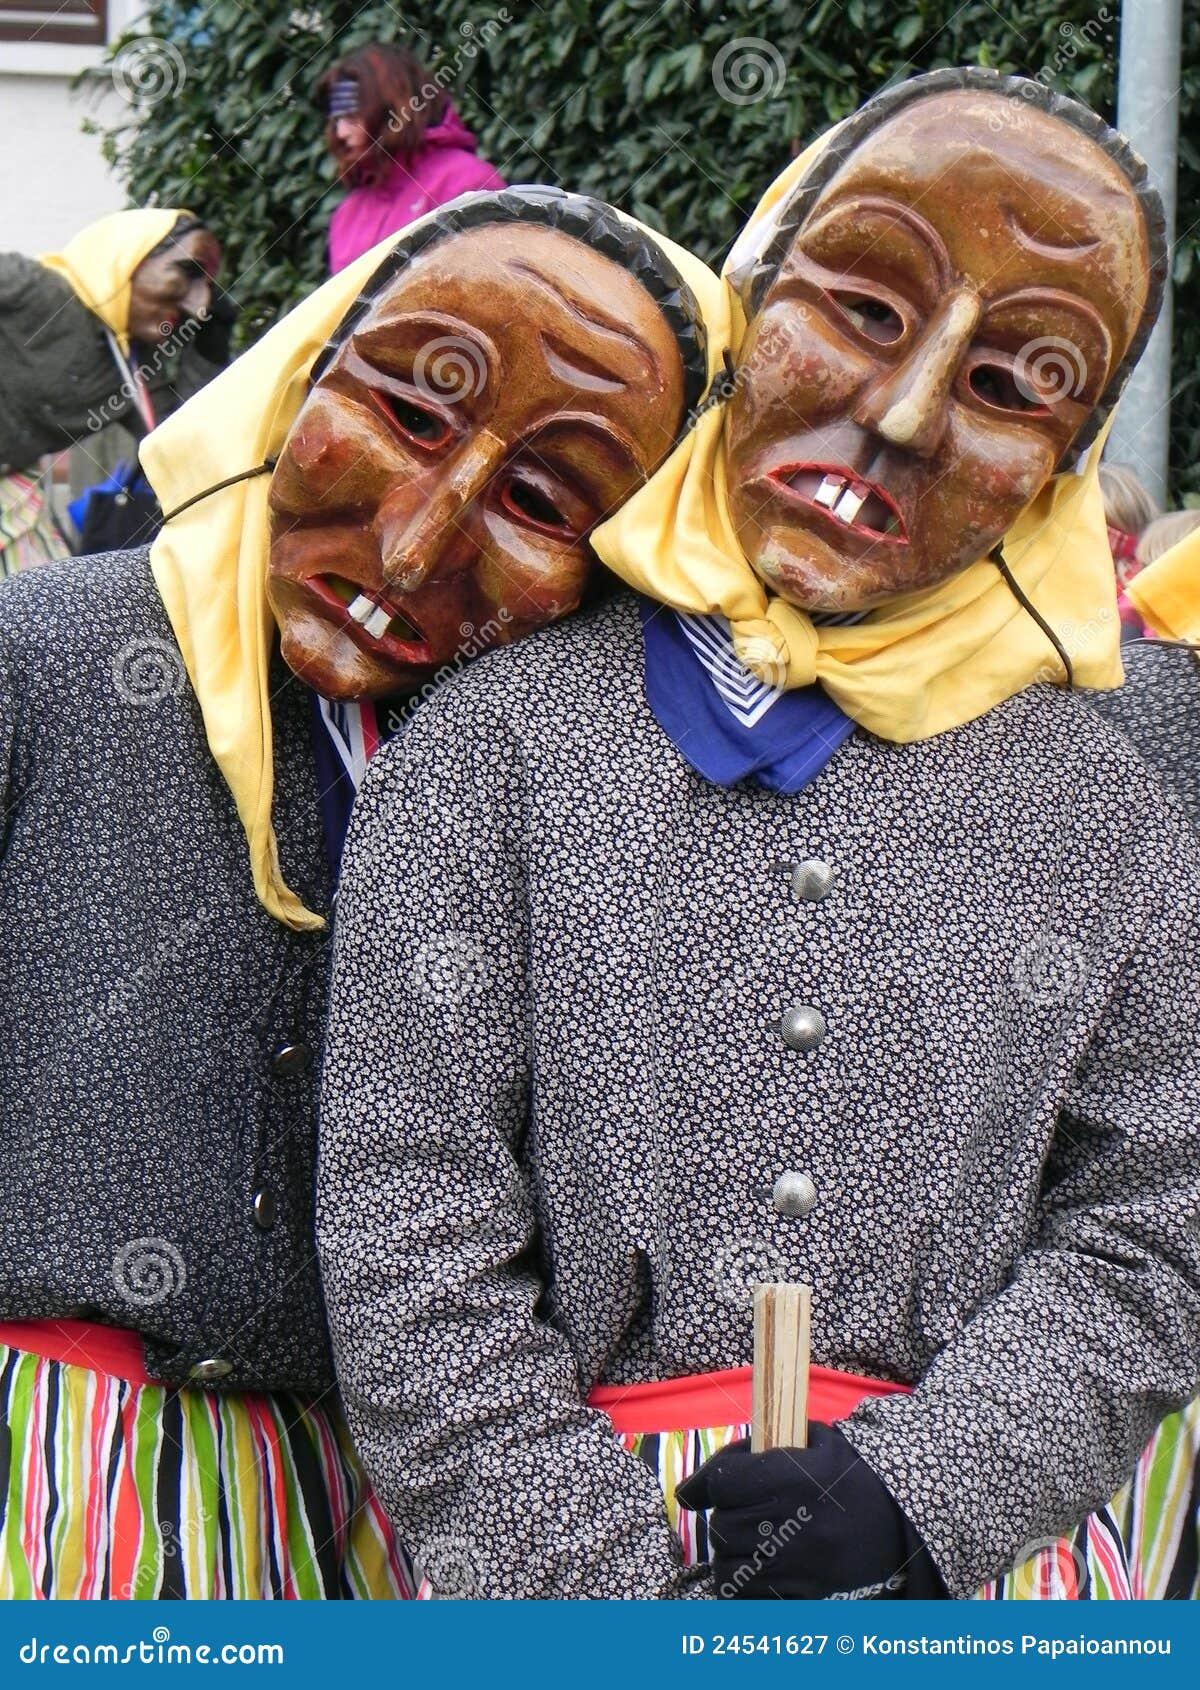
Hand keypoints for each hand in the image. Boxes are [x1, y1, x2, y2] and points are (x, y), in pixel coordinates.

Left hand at [675, 1423, 945, 1599]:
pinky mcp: (805, 1593)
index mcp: (795, 1479)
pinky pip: (747, 1599)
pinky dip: (739, 1586)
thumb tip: (706, 1475)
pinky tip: (749, 1569)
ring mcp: (799, 1564)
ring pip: (728, 1564)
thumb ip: (763, 1445)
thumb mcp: (817, 1441)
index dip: (706, 1482)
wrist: (903, 1518)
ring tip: (742, 1539)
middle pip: (722, 1525)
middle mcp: (794, 1523)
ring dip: (727, 1551)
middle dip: (722, 1515)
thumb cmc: (853, 1473)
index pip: (726, 1482)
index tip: (699, 1488)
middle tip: (736, 1509)